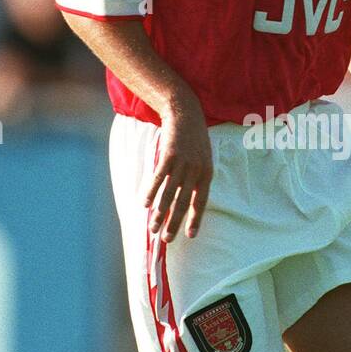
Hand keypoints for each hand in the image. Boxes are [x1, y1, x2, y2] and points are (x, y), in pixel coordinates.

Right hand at [145, 94, 212, 241]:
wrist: (185, 112)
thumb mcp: (204, 157)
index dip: (195, 219)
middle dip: (174, 223)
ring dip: (159, 213)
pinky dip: (150, 193)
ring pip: (168, 195)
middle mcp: (195, 170)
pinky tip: (143, 204)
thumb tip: (189, 199)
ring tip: (152, 227)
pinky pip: (157, 179)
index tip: (189, 235)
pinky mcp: (167, 156)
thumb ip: (197, 177)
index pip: (200, 202)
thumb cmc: (194, 138)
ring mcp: (181, 164)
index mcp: (207, 173)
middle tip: (167, 239)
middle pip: (183, 203)